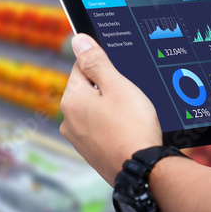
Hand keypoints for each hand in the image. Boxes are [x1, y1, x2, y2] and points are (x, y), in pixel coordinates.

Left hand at [60, 34, 162, 182]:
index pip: (82, 66)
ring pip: (95, 111)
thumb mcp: (117, 85)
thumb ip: (96, 61)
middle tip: (130, 97)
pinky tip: (128, 130)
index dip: (104, 66)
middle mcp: (68, 120)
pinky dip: (112, 127)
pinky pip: (100, 130)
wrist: (142, 171)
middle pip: (88, 89)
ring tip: (131, 116)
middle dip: (107, 89)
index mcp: (71, 99)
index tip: (121, 74)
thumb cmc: (132, 126)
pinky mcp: (90, 153)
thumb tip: (77, 40)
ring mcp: (78, 139)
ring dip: (111, 109)